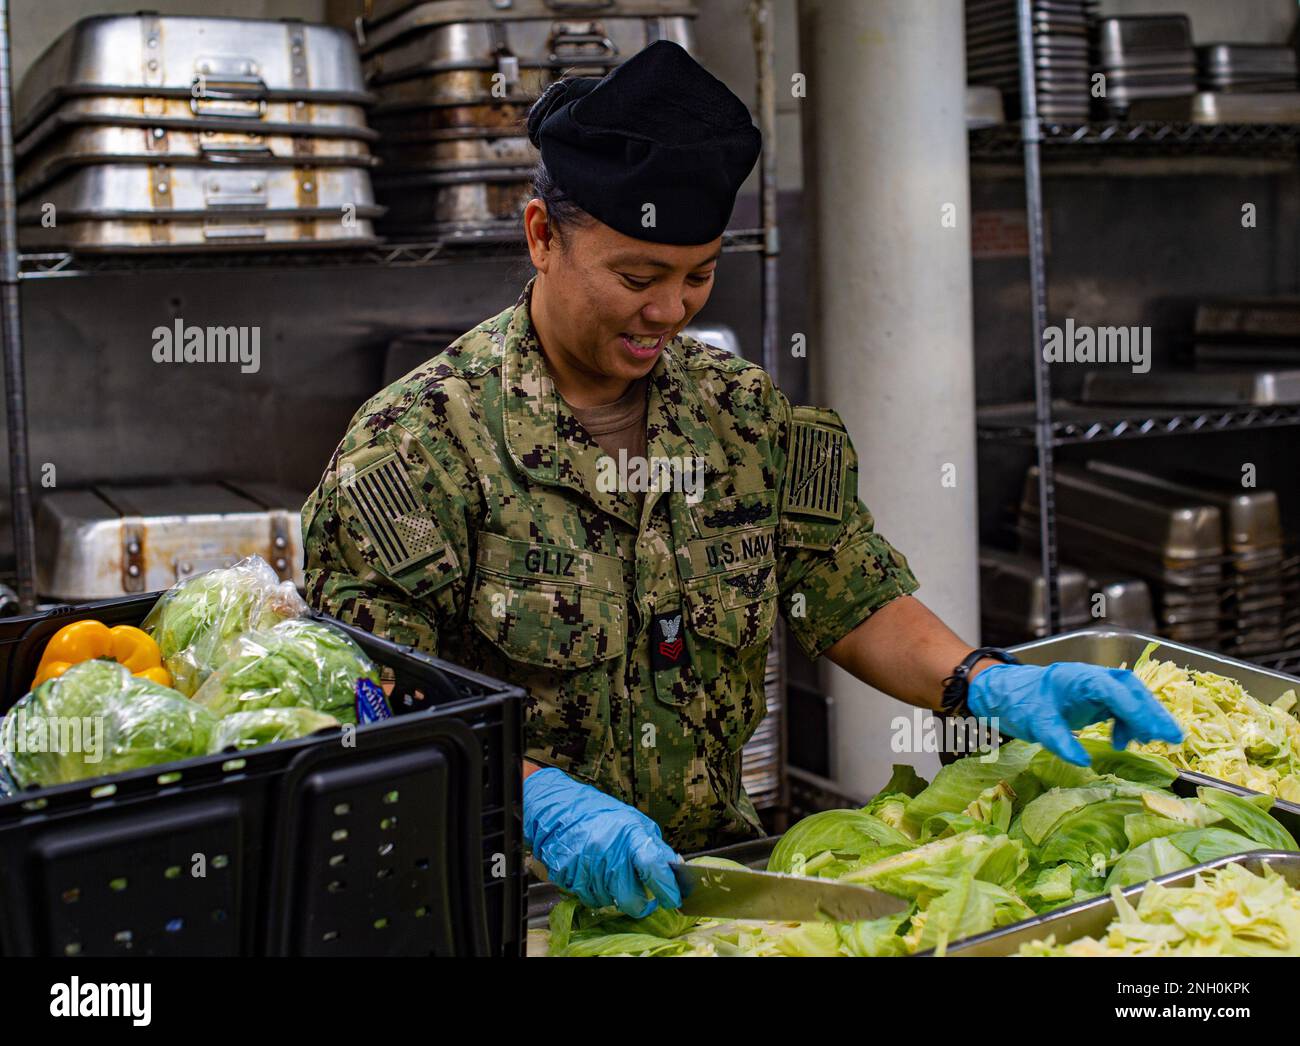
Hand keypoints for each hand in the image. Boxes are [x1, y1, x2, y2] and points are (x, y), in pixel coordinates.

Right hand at [524, 767, 681, 915]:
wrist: (561, 809)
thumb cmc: (600, 814)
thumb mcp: (634, 822)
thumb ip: (654, 846)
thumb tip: (674, 869)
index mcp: (630, 836)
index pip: (654, 867)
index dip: (668, 889)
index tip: (674, 899)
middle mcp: (609, 853)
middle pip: (630, 899)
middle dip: (640, 904)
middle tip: (643, 899)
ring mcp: (587, 866)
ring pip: (608, 901)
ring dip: (614, 895)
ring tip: (610, 874)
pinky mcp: (569, 876)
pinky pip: (588, 898)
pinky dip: (595, 892)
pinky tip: (594, 875)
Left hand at [967, 662, 1183, 765]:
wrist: (1005, 693)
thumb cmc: (1019, 703)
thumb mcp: (1035, 724)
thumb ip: (1059, 741)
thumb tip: (1083, 762)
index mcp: (1076, 678)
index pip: (1113, 690)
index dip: (1137, 710)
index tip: (1155, 731)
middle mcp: (1089, 677)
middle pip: (1130, 689)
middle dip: (1152, 712)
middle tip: (1172, 737)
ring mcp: (1093, 685)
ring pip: (1129, 696)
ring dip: (1145, 717)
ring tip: (1153, 741)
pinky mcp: (1094, 696)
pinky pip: (1121, 705)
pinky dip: (1129, 722)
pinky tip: (1124, 741)